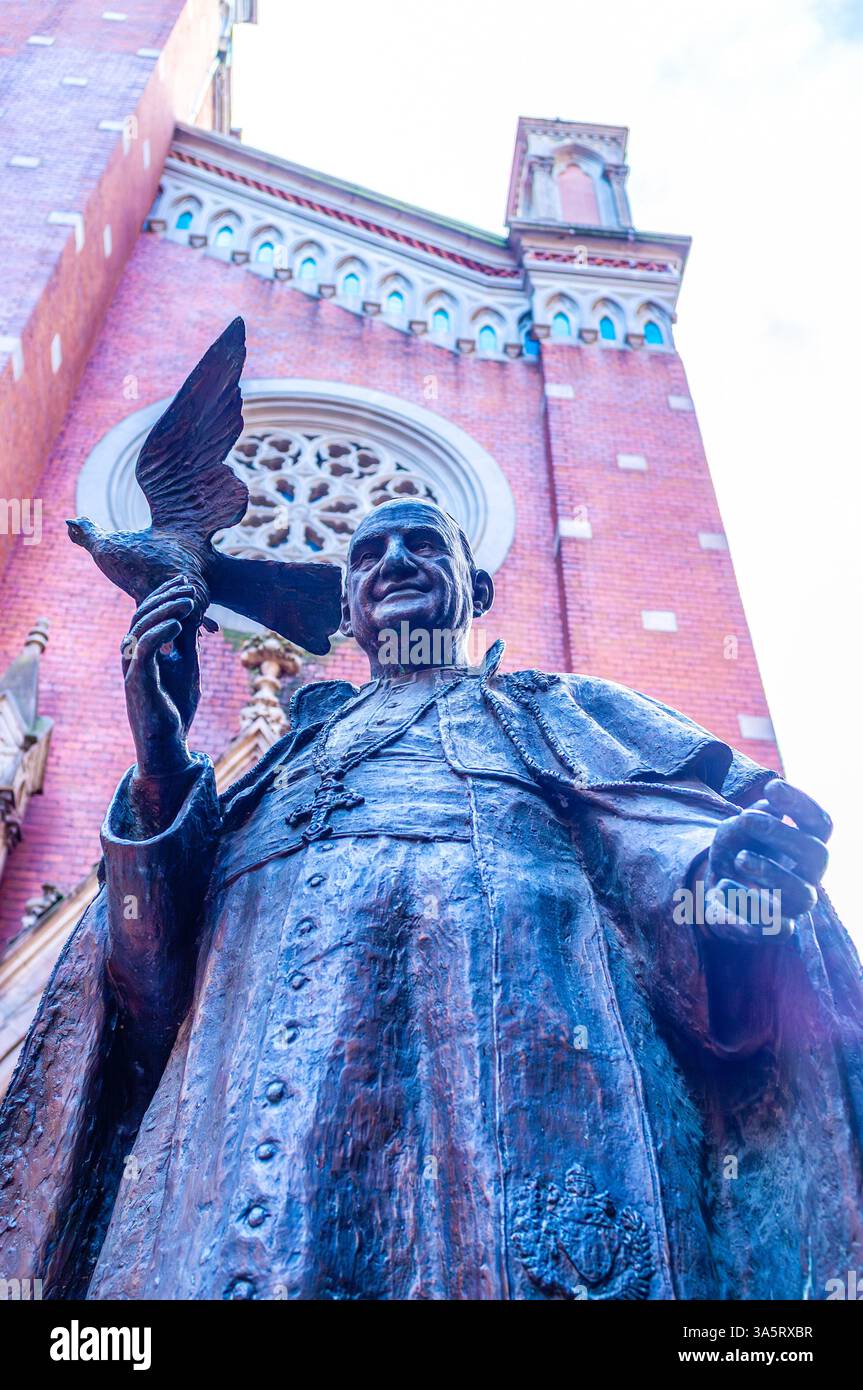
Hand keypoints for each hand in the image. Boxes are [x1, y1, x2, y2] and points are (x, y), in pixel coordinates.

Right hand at [122, 575, 206, 777]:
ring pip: (141, 627)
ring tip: (189, 600)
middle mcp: (131, 656)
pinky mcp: (137, 681)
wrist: (168, 744)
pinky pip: (143, 649)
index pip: (147, 613)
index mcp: (141, 651)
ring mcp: (132, 668)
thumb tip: (193, 613)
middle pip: (142, 614)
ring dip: (166, 610)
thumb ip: (186, 642)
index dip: (166, 595)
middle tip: (190, 586)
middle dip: (166, 596)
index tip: (188, 582)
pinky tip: (178, 624)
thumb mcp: (187, 667)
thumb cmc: (175, 708)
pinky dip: (159, 633)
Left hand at [703, 778, 831, 941]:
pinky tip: (723, 885)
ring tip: (739, 858)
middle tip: (746, 819)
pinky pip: (775, 927)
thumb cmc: (733, 853)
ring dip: (770, 871)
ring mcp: (795, 905)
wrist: (715, 892)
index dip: (802, 803)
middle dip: (782, 833)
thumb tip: (766, 813)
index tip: (771, 785)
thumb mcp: (732, 831)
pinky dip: (747, 904)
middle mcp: (808, 876)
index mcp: (805, 846)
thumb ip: (747, 822)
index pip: (821, 823)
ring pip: (802, 896)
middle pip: (817, 854)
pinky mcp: (776, 930)